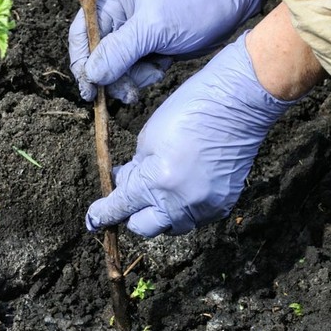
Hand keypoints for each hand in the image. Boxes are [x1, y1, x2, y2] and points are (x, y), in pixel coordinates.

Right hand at [68, 0, 267, 102]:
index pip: (83, 32)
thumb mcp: (154, 28)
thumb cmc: (194, 7)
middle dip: (114, 74)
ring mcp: (129, 27)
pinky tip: (160, 68)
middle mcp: (116, 8)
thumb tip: (91, 73)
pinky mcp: (142, 43)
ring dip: (132, 77)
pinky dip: (144, 74)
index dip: (82, 62)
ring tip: (155, 73)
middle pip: (97, 53)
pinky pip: (131, 68)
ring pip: (114, 65)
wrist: (228, 7)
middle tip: (129, 93)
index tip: (90, 91)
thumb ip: (119, 51)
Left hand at [85, 34, 295, 236]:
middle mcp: (182, 203)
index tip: (93, 220)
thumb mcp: (149, 137)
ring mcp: (206, 207)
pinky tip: (183, 184)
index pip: (121, 208)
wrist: (237, 103)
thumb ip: (134, 169)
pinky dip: (183, 206)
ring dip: (159, 212)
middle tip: (130, 194)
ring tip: (159, 185)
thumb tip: (123, 187)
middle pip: (145, 227)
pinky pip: (195, 217)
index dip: (103, 215)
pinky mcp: (224, 204)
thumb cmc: (191, 110)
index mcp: (158, 183)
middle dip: (132, 214)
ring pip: (171, 225)